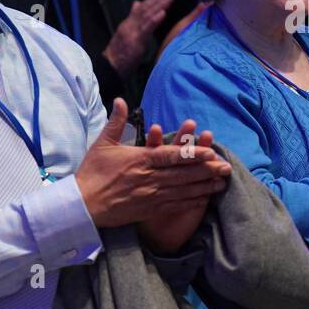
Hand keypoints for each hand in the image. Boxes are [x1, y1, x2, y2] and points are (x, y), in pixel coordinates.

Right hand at [76, 100, 231, 230]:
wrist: (82, 205)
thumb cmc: (92, 173)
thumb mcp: (103, 144)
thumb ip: (116, 122)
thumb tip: (121, 99)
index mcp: (140, 160)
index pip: (170, 156)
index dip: (192, 154)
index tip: (209, 151)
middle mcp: (149, 178)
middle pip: (183, 174)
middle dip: (207, 170)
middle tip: (226, 167)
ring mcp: (151, 195)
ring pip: (183, 190)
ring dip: (204, 186)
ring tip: (222, 182)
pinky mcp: (150, 209)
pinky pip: (175, 204)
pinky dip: (192, 201)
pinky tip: (205, 197)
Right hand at [104, 0, 177, 76]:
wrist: (109, 66)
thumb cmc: (119, 52)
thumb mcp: (126, 32)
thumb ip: (133, 17)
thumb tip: (137, 3)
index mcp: (130, 21)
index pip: (145, 5)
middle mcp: (131, 23)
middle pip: (147, 6)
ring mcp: (132, 31)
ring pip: (148, 14)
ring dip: (160, 3)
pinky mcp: (135, 41)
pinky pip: (146, 29)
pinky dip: (154, 20)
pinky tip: (163, 13)